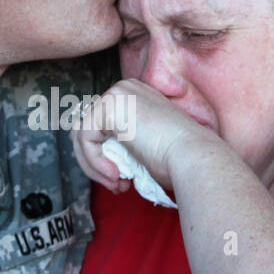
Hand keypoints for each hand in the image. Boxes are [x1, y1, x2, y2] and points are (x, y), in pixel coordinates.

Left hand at [71, 79, 218, 192]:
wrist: (192, 157)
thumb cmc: (177, 158)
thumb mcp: (144, 145)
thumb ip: (120, 143)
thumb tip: (95, 156)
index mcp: (134, 96)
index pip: (99, 124)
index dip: (103, 156)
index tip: (121, 180)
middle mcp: (124, 89)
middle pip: (86, 127)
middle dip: (95, 162)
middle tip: (116, 185)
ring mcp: (116, 94)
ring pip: (81, 135)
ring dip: (94, 166)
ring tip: (117, 183)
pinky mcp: (108, 106)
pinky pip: (86, 139)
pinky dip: (95, 162)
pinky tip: (116, 175)